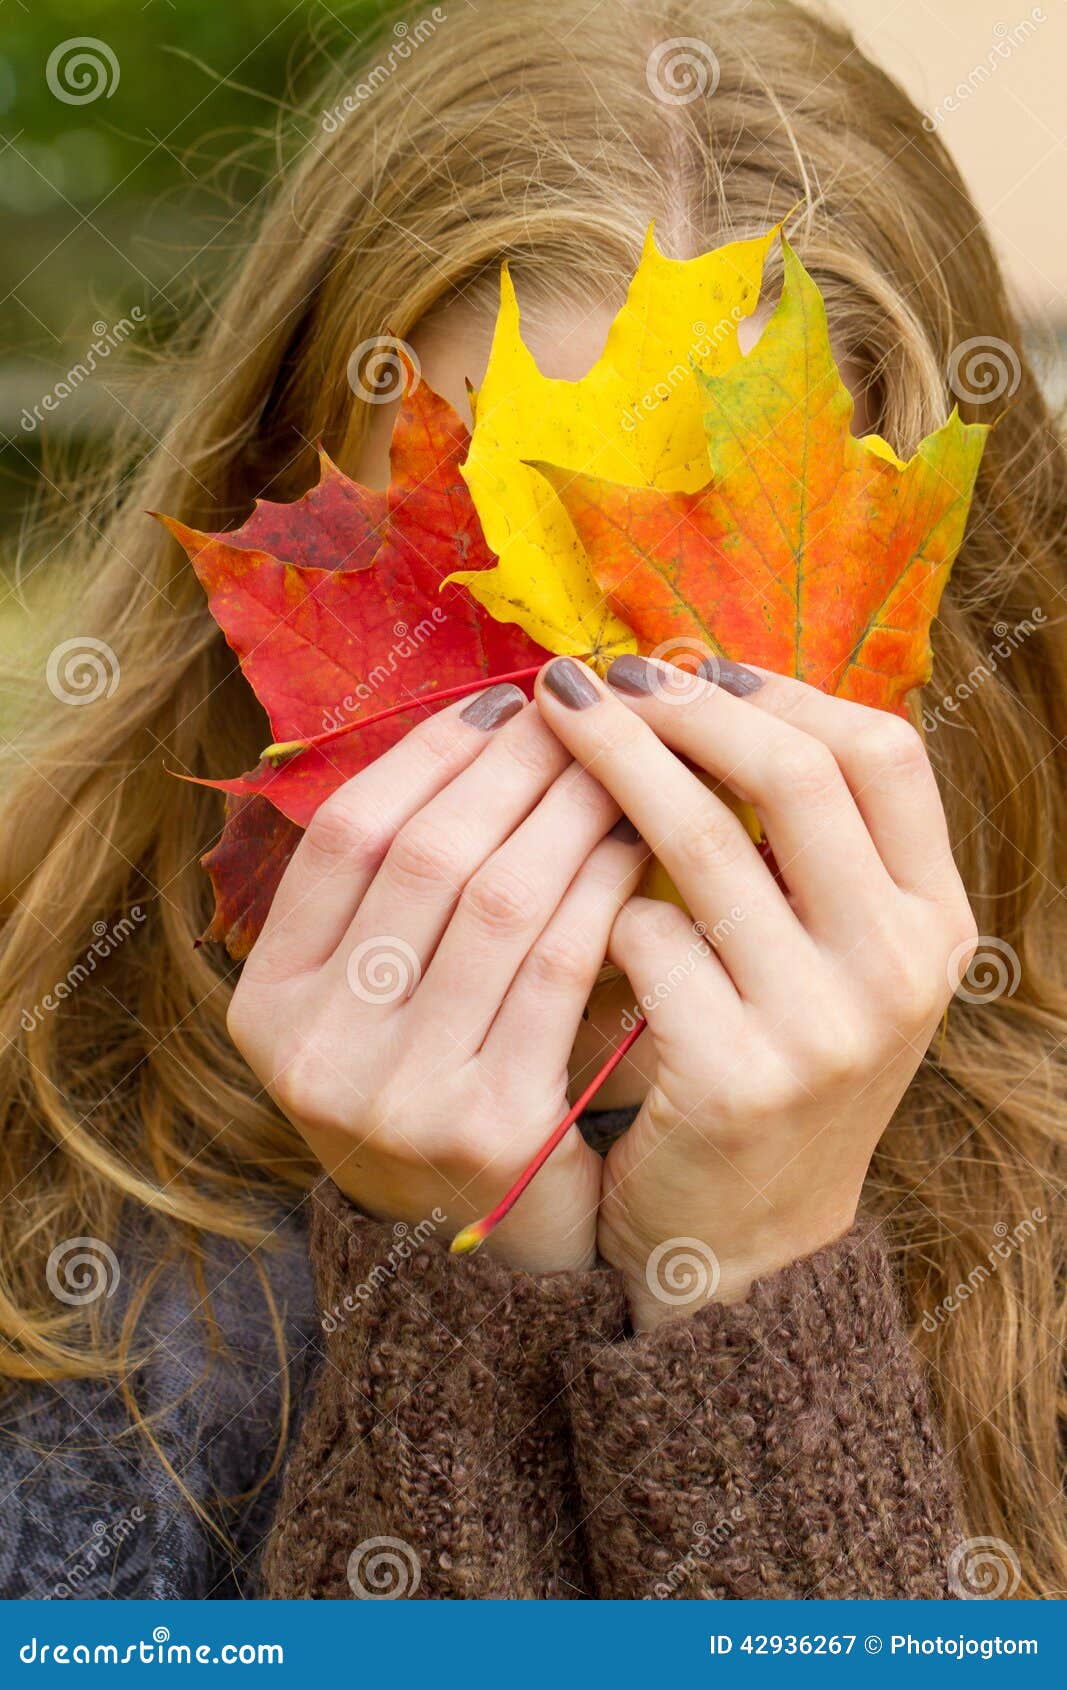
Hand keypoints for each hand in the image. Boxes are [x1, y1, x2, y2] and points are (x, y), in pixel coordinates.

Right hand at [227, 683, 643, 1273]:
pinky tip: (643, 844)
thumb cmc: (447, 1095)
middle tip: (588, 711)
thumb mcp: (386, 1006)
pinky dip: (605, 887)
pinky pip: (559, 963)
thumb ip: (406, 898)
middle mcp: (311, 1049)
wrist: (491, 1265)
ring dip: (572, 809)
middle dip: (517, 764)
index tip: (503, 700)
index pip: (343, 837)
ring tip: (630, 760)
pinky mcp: (488, 1123)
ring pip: (496, 896)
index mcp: (269, 1003)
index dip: (427, 754)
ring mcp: (392, 1093)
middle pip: (424, 855)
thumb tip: (489, 725)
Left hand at [535, 656, 977, 1325]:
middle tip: (599, 672)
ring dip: (617, 764)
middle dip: (684, 705)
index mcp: (934, 920)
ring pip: (708, 842)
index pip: (883, 752)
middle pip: (797, 775)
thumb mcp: (827, 960)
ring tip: (551, 718)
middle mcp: (901, 968)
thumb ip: (799, 849)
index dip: (781, 693)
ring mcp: (826, 1028)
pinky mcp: (736, 1078)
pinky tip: (573, 910)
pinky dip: (599, 904)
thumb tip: (698, 688)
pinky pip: (646, 936)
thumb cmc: (767, 1064)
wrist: (744, 1240)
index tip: (690, 665)